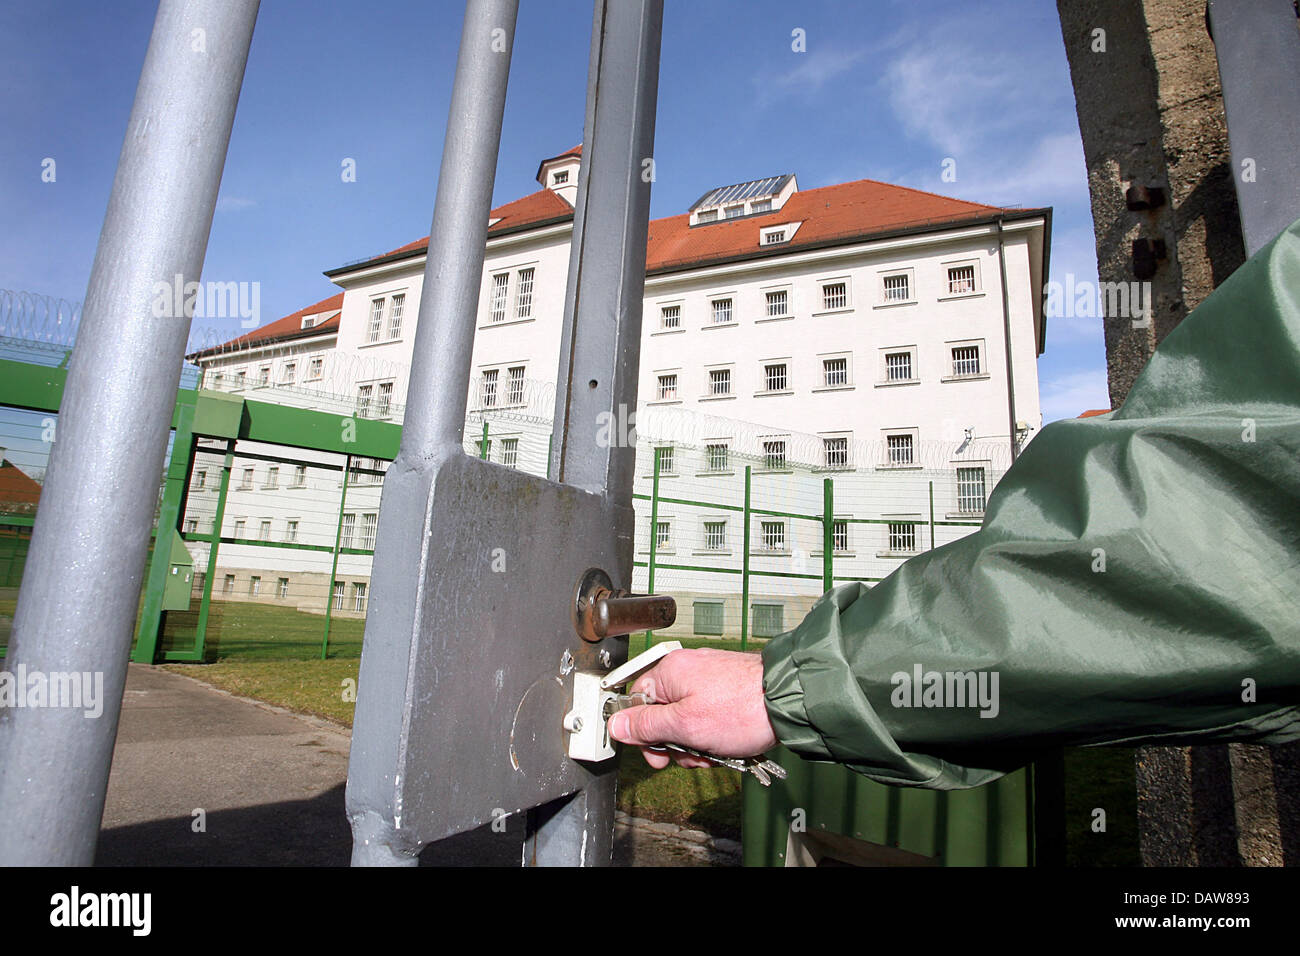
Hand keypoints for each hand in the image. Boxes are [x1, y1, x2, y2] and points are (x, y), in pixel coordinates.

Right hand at [606, 648, 776, 769]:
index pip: (637, 703)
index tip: (657, 755)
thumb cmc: (742, 709)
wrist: (789, 700)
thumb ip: (647, 725)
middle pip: (662, 714)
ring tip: (716, 751)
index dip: (644, 734)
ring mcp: (708, 679)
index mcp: (669, 672)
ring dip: (697, 744)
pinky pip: (706, 716)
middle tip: (693, 756)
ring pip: (686, 720)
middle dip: (676, 743)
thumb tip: (617, 725)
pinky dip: (713, 734)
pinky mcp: (726, 689)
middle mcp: (686, 670)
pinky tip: (727, 745)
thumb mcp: (685, 725)